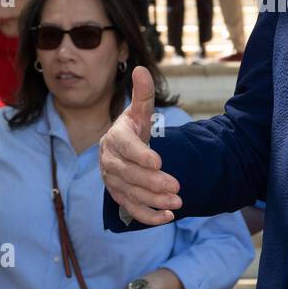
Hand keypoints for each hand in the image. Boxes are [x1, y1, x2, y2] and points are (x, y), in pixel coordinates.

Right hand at [99, 66, 179, 225]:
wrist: (126, 149)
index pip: (125, 147)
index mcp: (114, 138)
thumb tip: (142, 70)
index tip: (159, 162)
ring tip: (178, 203)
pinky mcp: (118, 196)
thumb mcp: (141, 112)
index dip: (140, 155)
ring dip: (154, 200)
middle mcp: (109, 161)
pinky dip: (148, 216)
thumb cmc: (136, 128)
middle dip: (152, 182)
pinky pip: (130, 209)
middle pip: (128, 174)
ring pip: (130, 193)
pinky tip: (168, 218)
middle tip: (177, 187)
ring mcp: (112, 181)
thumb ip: (143, 94)